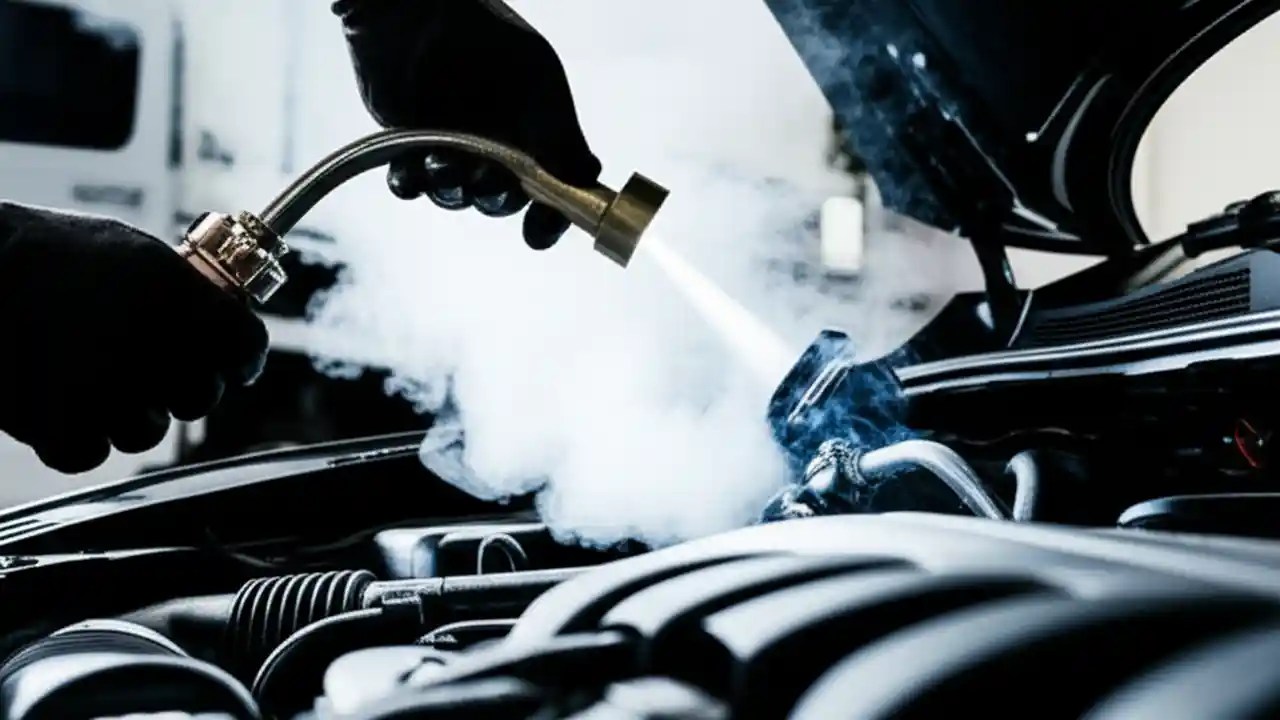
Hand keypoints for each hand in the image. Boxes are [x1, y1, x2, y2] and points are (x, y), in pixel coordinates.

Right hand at [0, 203, 268, 472]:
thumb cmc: (53, 253)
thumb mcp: (139, 252)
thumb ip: (191, 292)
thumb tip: (231, 322)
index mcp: (175, 295)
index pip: (245, 345)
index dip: (243, 355)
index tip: (235, 360)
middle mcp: (147, 344)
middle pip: (203, 396)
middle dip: (186, 384)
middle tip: (157, 364)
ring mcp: (103, 388)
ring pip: (148, 430)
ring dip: (131, 412)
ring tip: (98, 375)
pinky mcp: (56, 423)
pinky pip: (90, 452)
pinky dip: (79, 435)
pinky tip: (68, 402)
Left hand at [334, 0, 601, 249]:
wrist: (414, 8)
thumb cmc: (484, 33)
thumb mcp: (536, 77)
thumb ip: (559, 132)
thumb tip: (587, 178)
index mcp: (535, 137)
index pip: (553, 195)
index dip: (549, 220)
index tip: (538, 230)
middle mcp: (497, 149)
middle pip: (502, 202)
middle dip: (493, 198)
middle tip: (485, 177)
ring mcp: (453, 149)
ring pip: (456, 197)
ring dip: (450, 189)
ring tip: (440, 160)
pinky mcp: (409, 145)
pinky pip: (411, 183)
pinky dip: (409, 183)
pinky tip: (407, 171)